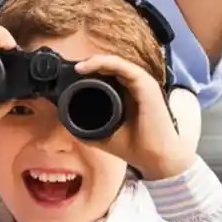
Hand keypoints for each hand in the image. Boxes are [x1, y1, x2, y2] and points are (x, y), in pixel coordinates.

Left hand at [74, 54, 198, 180]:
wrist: (156, 160)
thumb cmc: (134, 146)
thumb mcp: (102, 133)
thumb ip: (86, 124)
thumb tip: (64, 118)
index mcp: (126, 93)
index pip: (106, 74)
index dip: (88, 71)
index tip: (68, 76)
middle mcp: (134, 86)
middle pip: (109, 66)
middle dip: (89, 64)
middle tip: (70, 71)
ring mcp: (141, 84)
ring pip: (115, 63)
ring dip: (94, 61)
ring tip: (78, 68)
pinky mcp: (146, 86)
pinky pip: (124, 67)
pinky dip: (106, 63)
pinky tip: (89, 66)